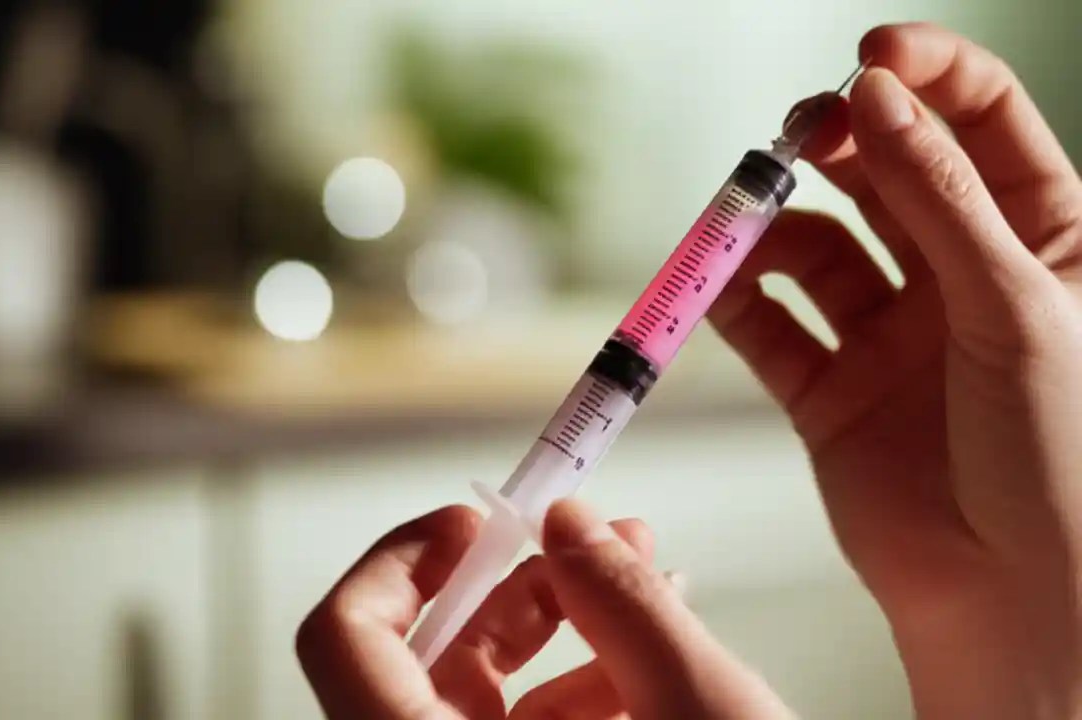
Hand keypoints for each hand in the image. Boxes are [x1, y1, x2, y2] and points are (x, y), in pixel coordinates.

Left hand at [296, 501, 792, 717]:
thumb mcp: (699, 719)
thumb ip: (622, 606)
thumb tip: (568, 524)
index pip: (342, 641)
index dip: (399, 563)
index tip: (472, 522)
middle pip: (422, 662)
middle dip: (512, 585)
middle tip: (584, 536)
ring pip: (478, 703)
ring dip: (558, 630)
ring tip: (643, 577)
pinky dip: (576, 692)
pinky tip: (646, 655)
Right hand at [708, 23, 1081, 717]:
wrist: (1011, 597)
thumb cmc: (1058, 457)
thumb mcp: (1015, 303)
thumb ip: (939, 197)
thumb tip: (875, 97)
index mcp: (1039, 244)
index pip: (981, 125)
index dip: (928, 79)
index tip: (869, 58)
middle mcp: (958, 281)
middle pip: (887, 175)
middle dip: (838, 145)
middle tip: (797, 134)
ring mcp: (889, 336)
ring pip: (815, 250)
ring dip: (772, 228)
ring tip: (742, 226)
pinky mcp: (827, 393)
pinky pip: (769, 329)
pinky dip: (735, 303)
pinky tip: (717, 288)